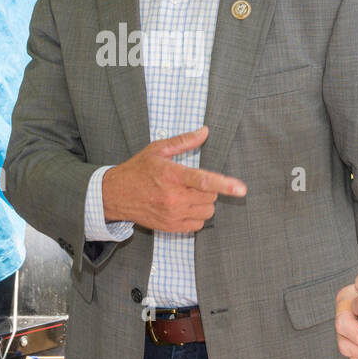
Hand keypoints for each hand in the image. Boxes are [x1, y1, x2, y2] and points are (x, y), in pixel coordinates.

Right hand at [102, 126, 246, 232]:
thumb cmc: (138, 170)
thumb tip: (204, 131)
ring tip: (189, 194)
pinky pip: (197, 225)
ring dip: (205, 202)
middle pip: (210, 197)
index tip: (241, 189)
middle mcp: (173, 197)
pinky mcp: (170, 226)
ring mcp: (172, 214)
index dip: (225, 184)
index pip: (204, 181)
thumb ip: (184, 141)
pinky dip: (197, 216)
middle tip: (193, 182)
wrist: (116, 195)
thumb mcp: (158, 150)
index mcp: (172, 175)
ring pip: (207, 212)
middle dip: (209, 189)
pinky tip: (185, 206)